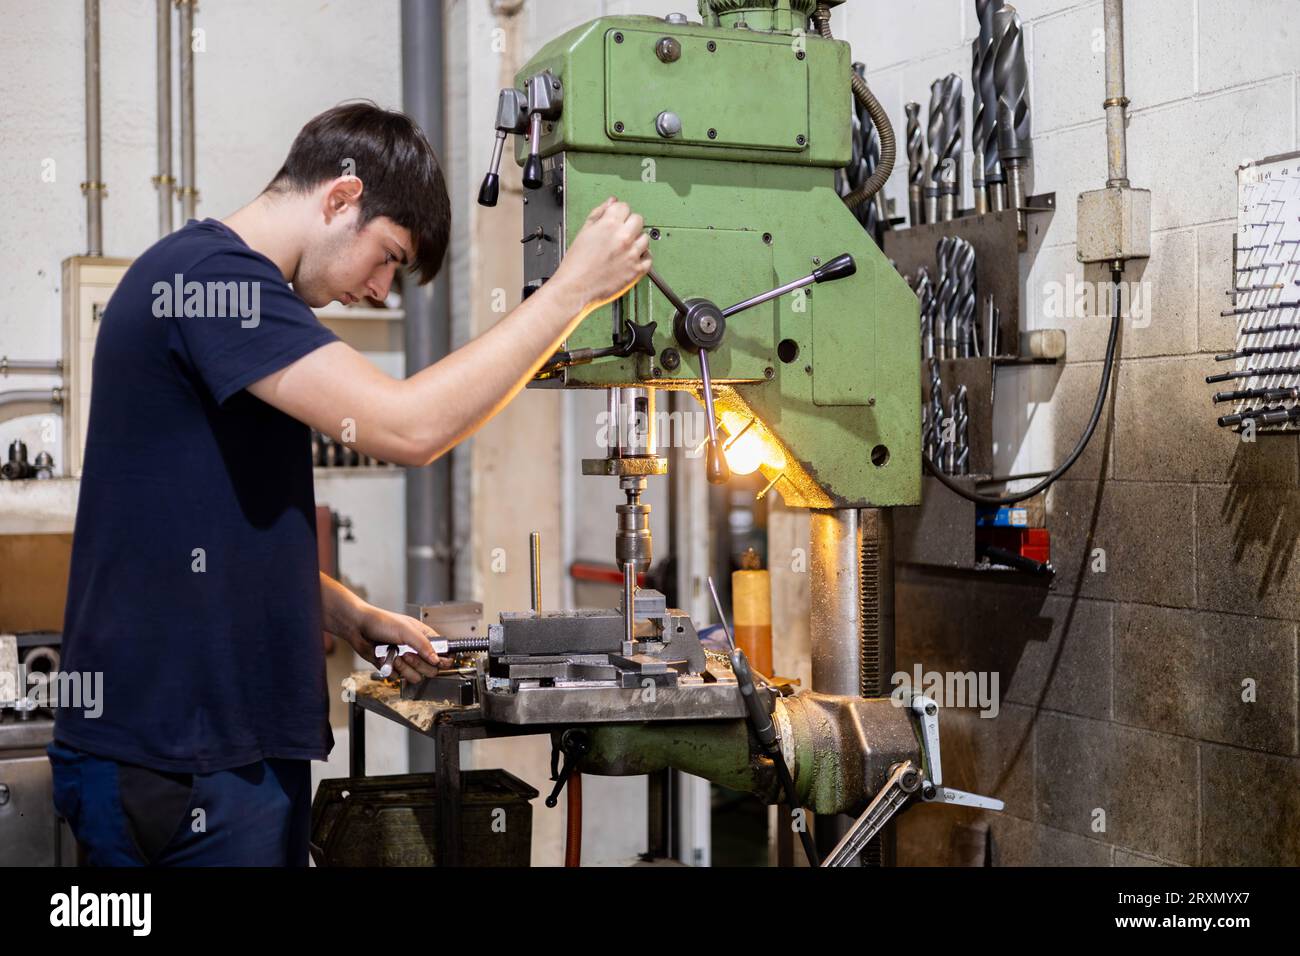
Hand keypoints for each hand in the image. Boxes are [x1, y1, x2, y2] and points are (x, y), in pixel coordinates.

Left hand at [343, 605, 442, 683]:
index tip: (437, 661)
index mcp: (425, 637)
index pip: (443, 652)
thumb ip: (423, 645)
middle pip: (430, 669)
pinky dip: (392, 670)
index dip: (442, 659)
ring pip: (415, 676)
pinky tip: (386, 658)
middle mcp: (417, 650)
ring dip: (404, 668)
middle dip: (418, 663)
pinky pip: (399, 678)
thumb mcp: (406, 630)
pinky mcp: (394, 667)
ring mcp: (406, 660)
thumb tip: (437, 659)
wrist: (358, 628)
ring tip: (395, 655)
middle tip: (407, 653)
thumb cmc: (381, 622)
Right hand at [551, 198, 651, 314]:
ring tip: (625, 249)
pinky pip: (649, 258)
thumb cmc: (576, 265)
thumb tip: (611, 202)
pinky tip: (632, 259)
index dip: (619, 213)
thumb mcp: (583, 232)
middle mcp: (622, 237)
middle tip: (621, 234)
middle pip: (638, 219)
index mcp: (608, 225)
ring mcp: (631, 254)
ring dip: (637, 241)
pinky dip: (643, 258)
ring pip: (645, 238)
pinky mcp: (636, 270)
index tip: (617, 219)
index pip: (624, 206)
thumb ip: (598, 214)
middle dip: (630, 224)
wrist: (575, 288)